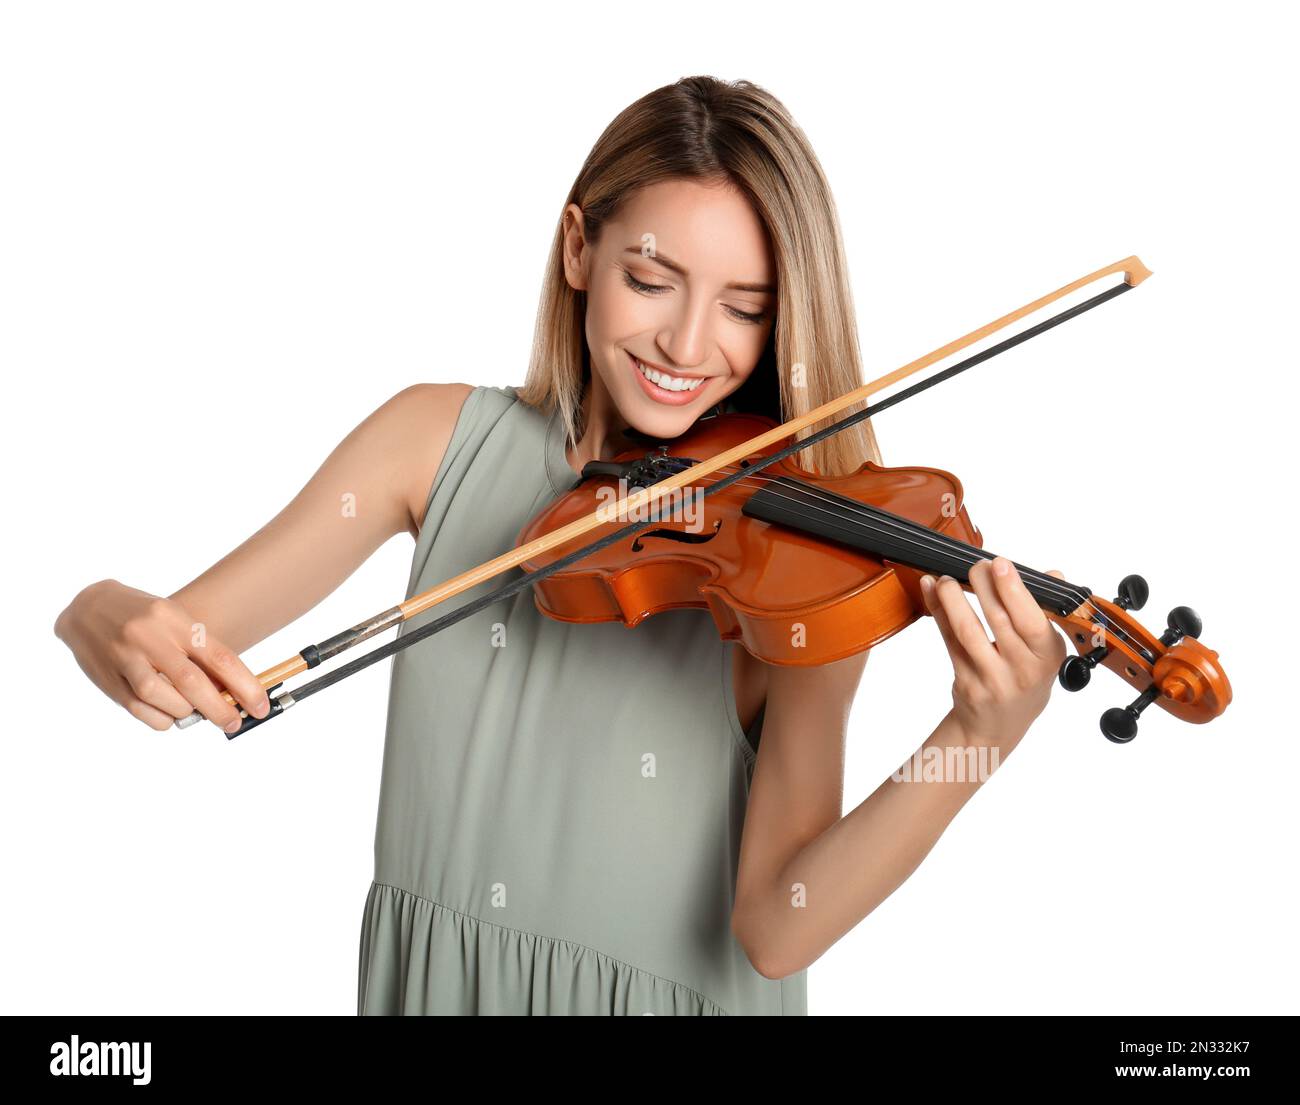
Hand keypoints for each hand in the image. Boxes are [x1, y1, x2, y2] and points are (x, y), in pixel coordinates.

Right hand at [53, 580, 269, 732]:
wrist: (88, 606)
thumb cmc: (146, 618)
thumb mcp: (176, 622)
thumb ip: (200, 654)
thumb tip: (230, 693)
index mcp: (176, 621)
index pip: (219, 656)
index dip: (245, 685)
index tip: (260, 706)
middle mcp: (150, 637)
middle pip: (192, 682)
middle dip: (219, 709)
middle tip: (234, 723)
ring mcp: (125, 657)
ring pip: (164, 699)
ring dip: (186, 712)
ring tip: (193, 712)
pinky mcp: (107, 678)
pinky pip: (140, 709)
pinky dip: (162, 719)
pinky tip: (170, 715)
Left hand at [919, 557, 1067, 757]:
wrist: (997, 726)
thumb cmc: (1024, 681)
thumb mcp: (1046, 652)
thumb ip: (1047, 612)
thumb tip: (1052, 574)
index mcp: (1047, 658)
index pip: (1033, 622)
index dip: (1015, 592)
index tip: (1001, 564)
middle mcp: (1021, 670)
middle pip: (999, 621)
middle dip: (984, 586)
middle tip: (976, 564)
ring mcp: (991, 677)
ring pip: (968, 631)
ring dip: (954, 599)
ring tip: (947, 578)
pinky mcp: (964, 680)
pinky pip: (948, 640)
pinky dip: (938, 612)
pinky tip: (930, 590)